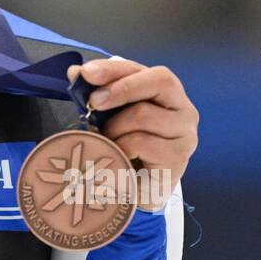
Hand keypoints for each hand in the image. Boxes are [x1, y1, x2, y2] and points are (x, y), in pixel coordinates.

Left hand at [66, 58, 198, 211]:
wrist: (135, 190)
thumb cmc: (125, 148)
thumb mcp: (109, 116)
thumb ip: (97, 93)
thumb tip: (75, 72)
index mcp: (166, 93)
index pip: (145, 69)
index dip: (114, 69)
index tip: (86, 73)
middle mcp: (184, 110)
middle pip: (159, 82)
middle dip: (120, 88)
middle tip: (93, 102)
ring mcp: (185, 134)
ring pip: (143, 114)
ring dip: (115, 128)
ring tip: (109, 142)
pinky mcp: (178, 157)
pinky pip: (141, 142)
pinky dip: (121, 148)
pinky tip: (119, 156)